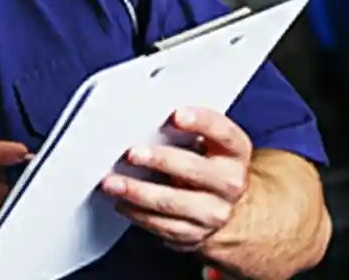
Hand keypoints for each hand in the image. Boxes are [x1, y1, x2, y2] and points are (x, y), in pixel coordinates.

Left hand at [100, 107, 251, 250]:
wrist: (225, 205)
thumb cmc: (207, 162)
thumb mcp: (209, 141)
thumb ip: (187, 128)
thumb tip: (148, 114)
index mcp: (234, 151)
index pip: (223, 133)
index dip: (201, 122)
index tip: (176, 114)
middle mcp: (230, 183)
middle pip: (194, 170)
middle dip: (160, 160)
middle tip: (132, 153)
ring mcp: (214, 212)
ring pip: (172, 202)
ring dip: (138, 192)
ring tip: (113, 183)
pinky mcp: (195, 233)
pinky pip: (163, 225)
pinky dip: (138, 213)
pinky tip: (122, 202)